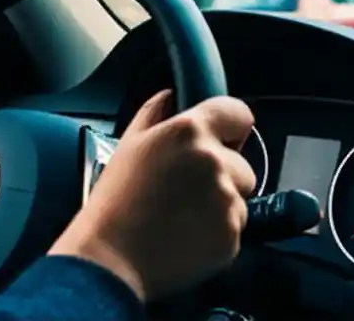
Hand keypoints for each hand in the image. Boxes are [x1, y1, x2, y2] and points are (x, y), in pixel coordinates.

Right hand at [48, 90, 256, 300]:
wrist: (111, 258)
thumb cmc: (115, 201)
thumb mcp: (128, 145)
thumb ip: (154, 113)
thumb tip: (171, 96)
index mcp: (189, 132)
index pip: (239, 113)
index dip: (232, 128)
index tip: (223, 140)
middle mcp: (214, 161)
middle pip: (243, 164)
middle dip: (224, 174)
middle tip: (187, 189)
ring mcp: (226, 201)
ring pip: (240, 198)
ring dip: (221, 204)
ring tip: (183, 215)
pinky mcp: (231, 235)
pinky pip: (235, 228)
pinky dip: (218, 232)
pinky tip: (187, 234)